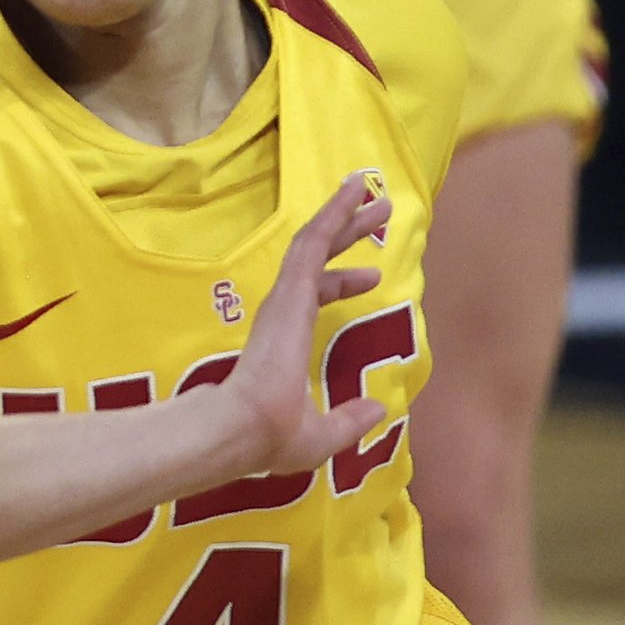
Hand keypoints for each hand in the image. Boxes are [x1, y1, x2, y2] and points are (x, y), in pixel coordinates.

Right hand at [212, 174, 392, 476]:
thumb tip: (377, 411)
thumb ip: (348, 420)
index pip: (314, 298)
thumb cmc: (274, 436)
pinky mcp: (288, 290)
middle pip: (317, 260)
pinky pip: (312, 243)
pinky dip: (331, 215)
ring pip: (314, 243)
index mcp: (285, 341)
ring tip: (366, 188)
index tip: (372, 278)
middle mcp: (282, 313)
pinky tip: (351, 194)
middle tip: (374, 212)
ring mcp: (284, 299)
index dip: (342, 284)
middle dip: (346, 234)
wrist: (247, 429)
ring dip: (341, 215)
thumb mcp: (321, 434)